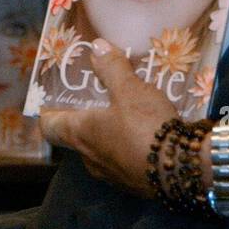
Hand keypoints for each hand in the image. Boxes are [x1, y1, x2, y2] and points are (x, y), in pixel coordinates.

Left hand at [39, 39, 183, 199]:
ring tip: (124, 108)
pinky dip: (127, 143)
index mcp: (81, 134)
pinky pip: (122, 158)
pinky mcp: (132, 182)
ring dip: (108, 130)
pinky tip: (145, 129)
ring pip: (101, 147)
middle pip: (76, 135)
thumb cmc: (145, 126)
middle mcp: (90, 157)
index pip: (50, 125)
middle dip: (84, 115)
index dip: (48, 110)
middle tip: (96, 94)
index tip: (53, 96)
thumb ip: (111, 67)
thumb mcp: (130, 89)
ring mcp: (111, 174)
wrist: (180, 169)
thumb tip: (96, 46)